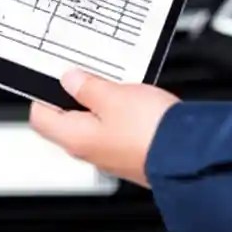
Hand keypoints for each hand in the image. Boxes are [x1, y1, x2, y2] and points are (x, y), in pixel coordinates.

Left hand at [29, 69, 179, 187]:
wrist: (190, 155)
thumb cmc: (150, 131)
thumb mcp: (113, 96)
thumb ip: (87, 87)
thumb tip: (69, 80)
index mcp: (75, 138)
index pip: (41, 117)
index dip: (44, 93)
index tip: (56, 76)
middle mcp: (90, 152)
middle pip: (68, 120)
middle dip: (76, 95)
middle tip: (89, 75)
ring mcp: (112, 155)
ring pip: (95, 124)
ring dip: (102, 103)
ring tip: (116, 85)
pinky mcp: (133, 154)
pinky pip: (117, 130)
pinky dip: (121, 114)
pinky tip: (135, 101)